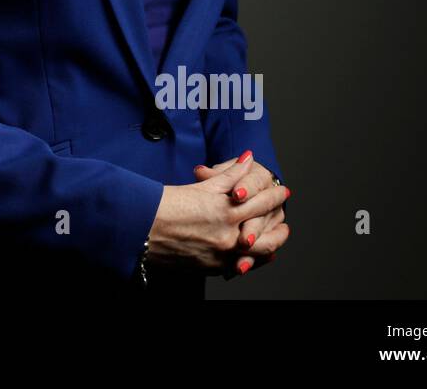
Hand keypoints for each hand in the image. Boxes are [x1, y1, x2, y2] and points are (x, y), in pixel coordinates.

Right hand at [145, 152, 286, 272]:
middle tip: (285, 214)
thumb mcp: (200, 186)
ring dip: (272, 243)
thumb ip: (229, 174)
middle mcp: (228, 234)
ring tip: (278, 235)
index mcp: (226, 210)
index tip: (282, 190)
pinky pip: (241, 265)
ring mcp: (221, 254)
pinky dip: (253, 259)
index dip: (274, 195)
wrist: (141, 229)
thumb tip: (248, 158)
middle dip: (279, 220)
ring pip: (259, 252)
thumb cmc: (165, 205)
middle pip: (266, 229)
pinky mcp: (212, 267)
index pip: (261, 201)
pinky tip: (259, 255)